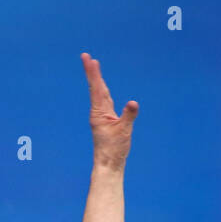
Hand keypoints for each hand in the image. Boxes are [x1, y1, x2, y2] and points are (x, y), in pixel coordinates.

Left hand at [82, 52, 137, 168]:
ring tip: (93, 67)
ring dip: (97, 79)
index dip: (94, 73)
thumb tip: (133, 103)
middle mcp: (98, 112)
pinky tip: (102, 88)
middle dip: (92, 72)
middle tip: (87, 57)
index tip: (90, 60)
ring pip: (99, 93)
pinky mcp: (106, 121)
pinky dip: (102, 91)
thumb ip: (129, 116)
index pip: (97, 89)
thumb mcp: (124, 131)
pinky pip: (104, 101)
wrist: (108, 164)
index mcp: (99, 113)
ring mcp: (101, 116)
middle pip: (96, 88)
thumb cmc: (114, 150)